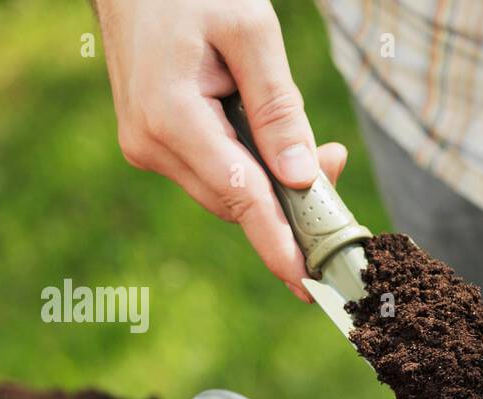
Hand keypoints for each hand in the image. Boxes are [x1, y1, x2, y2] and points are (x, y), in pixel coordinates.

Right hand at [96, 0, 347, 299]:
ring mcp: (146, 147)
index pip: (239, 197)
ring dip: (272, 182)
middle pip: (237, 202)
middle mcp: (151, 143)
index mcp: (170, 116)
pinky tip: (271, 141)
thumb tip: (302, 179)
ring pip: (228, 192)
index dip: (278, 244)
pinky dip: (249, 167)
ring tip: (311, 145)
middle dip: (291, 201)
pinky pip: (214, 173)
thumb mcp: (251, 31)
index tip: (306, 283)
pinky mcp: (152, 144)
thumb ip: (279, 109)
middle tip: (335, 162)